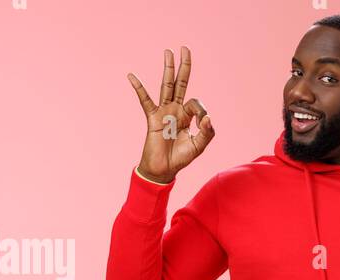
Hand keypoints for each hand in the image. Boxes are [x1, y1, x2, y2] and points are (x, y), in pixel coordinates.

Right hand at [126, 46, 215, 183]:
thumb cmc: (180, 158)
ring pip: (166, 86)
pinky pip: (145, 100)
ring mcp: (163, 112)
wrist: (163, 170)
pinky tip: (132, 76)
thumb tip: (207, 117)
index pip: (196, 102)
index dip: (201, 110)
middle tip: (185, 48)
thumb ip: (207, 132)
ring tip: (168, 52)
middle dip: (184, 66)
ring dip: (168, 69)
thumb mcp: (199, 146)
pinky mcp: (152, 118)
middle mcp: (175, 110)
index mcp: (188, 116)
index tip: (202, 122)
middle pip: (181, 82)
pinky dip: (139, 88)